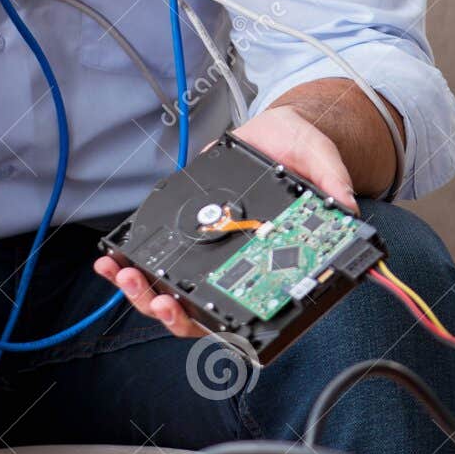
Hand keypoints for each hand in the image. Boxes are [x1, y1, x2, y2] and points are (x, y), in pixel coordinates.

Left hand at [92, 106, 357, 339]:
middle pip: (202, 309)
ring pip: (175, 290)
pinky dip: (130, 261)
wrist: (276, 131)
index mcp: (270, 259)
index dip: (221, 322)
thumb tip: (343, 205)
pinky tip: (110, 260)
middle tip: (156, 299)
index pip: (249, 305)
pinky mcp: (187, 229)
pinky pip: (157, 255)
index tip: (195, 314)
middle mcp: (238, 262)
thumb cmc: (298, 152)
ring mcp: (209, 250)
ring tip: (123, 277)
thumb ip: (331, 179)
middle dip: (171, 310)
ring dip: (144, 291)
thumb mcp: (319, 157)